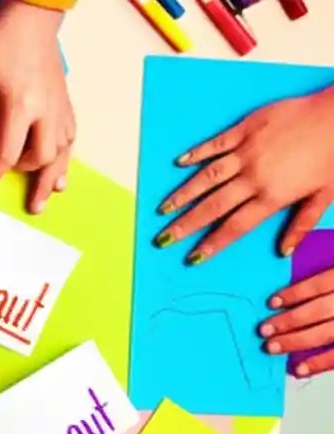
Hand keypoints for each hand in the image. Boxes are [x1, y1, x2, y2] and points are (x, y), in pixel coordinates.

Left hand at [0, 0, 71, 212]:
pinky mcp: (65, 101)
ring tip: (47, 198)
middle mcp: (46, 110)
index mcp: (21, 105)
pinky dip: (66, 156)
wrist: (31, 19)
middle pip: (42, 158)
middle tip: (24, 204)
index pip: (7, 153)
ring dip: (55, 176)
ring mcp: (59, 106)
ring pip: (63, 150)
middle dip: (32, 182)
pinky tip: (62, 170)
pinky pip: (70, 135)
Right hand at [155, 85, 333, 264]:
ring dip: (183, 194)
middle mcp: (254, 176)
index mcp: (273, 195)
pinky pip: (216, 144)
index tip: (193, 257)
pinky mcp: (246, 128)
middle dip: (185, 225)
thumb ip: (302, 223)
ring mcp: (247, 151)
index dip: (212, 243)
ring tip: (163, 209)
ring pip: (207, 177)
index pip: (235, 226)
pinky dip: (196, 153)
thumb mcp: (326, 194)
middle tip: (163, 238)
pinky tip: (180, 162)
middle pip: (213, 206)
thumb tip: (284, 251)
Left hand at [259, 269, 333, 377]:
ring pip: (329, 333)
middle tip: (263, 329)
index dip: (296, 293)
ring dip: (298, 341)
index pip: (323, 284)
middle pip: (321, 310)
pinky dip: (321, 363)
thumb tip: (294, 261)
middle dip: (290, 320)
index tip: (272, 301)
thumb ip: (331, 272)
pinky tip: (300, 368)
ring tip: (272, 347)